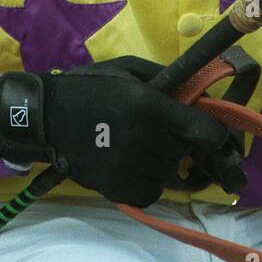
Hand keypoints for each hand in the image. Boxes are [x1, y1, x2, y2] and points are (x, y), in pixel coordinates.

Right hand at [0, 54, 235, 207]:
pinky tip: (129, 165)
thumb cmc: (90, 87)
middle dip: (180, 142)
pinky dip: (148, 182)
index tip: (212, 135)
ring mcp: (131, 169)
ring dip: (162, 162)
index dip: (215, 136)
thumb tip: (204, 95)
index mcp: (150, 106)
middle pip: (187, 151)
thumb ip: (170, 80)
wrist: (46, 118)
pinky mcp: (119, 191)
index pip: (207, 134)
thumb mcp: (129, 70)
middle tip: (156, 132)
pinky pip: (153, 192)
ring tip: (135, 146)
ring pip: (170, 172)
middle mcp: (145, 140)